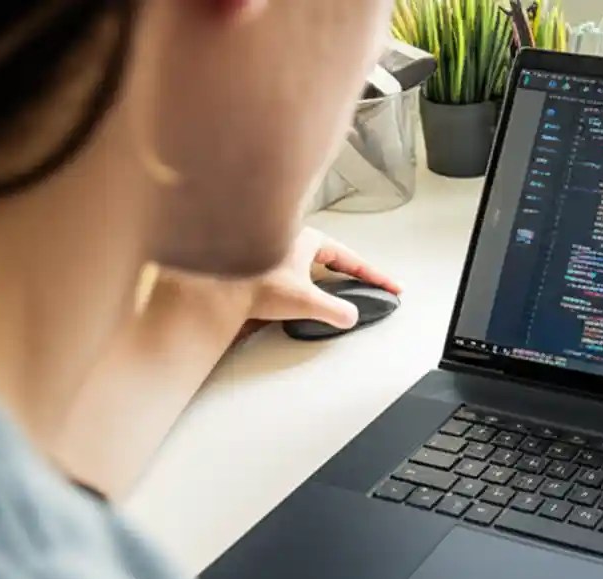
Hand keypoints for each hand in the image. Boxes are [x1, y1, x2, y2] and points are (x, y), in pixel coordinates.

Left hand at [248, 226, 402, 328]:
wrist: (210, 287)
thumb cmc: (252, 282)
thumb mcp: (304, 301)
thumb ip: (334, 310)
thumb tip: (350, 315)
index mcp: (309, 240)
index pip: (351, 260)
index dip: (374, 276)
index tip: (392, 286)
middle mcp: (292, 238)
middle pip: (332, 257)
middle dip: (351, 270)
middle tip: (368, 285)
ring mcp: (275, 249)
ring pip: (311, 261)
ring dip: (326, 274)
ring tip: (338, 288)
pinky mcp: (259, 263)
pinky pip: (293, 269)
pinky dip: (306, 279)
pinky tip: (302, 290)